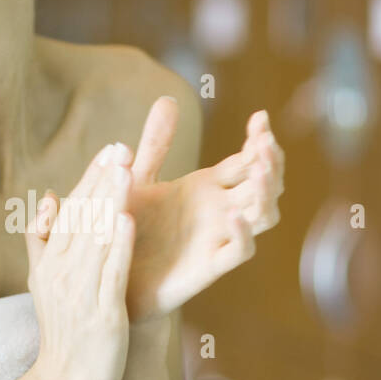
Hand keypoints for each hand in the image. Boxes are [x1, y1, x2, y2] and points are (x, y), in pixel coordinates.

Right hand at [24, 143, 135, 379]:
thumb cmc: (65, 329)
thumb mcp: (45, 280)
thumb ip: (44, 239)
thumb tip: (49, 196)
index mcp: (49, 261)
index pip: (71, 211)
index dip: (91, 179)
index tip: (110, 150)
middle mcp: (60, 272)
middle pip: (82, 218)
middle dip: (102, 181)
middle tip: (121, 148)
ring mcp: (79, 292)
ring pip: (95, 239)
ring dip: (110, 202)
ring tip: (126, 171)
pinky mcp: (99, 313)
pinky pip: (109, 273)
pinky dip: (116, 246)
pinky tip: (127, 220)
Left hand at [33, 100, 284, 323]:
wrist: (109, 280)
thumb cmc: (124, 230)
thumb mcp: (136, 179)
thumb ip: (155, 143)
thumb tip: (169, 99)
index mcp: (206, 187)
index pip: (247, 159)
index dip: (260, 139)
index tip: (260, 118)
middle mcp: (220, 210)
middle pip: (265, 182)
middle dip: (271, 160)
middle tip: (264, 142)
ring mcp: (218, 237)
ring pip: (263, 214)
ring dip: (268, 192)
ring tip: (262, 169)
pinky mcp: (209, 266)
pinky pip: (239, 251)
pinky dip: (244, 233)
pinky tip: (236, 215)